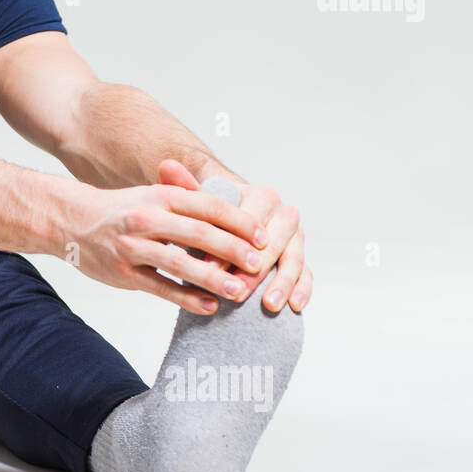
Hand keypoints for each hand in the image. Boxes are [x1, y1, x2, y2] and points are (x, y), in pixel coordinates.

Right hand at [64, 177, 269, 313]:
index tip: (264, 237)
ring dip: (212, 278)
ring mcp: (133, 247)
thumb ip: (191, 202)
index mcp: (161, 195)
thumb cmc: (124, 210)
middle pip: (199, 233)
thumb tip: (239, 212)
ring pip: (179, 263)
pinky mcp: (123, 273)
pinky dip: (186, 298)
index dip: (239, 222)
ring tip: (239, 291)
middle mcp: (147, 218)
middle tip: (260, 264)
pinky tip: (208, 307)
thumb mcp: (154, 195)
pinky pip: (160, 287)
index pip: (209, 206)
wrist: (73, 221)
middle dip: (233, 250)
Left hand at [157, 159, 311, 313]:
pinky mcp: (301, 257)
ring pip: (293, 259)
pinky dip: (302, 289)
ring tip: (267, 305)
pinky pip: (306, 274)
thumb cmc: (211, 218)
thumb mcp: (197, 204)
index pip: (248, 221)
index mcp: (261, 195)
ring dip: (282, 283)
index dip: (228, 245)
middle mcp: (283, 213)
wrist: (227, 229)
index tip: (209, 268)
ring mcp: (296, 236)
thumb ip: (184, 186)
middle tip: (235, 293)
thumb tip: (165, 165)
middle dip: (254, 270)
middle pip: (273, 243)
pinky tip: (294, 307)